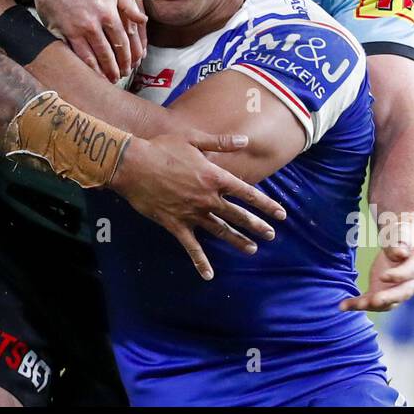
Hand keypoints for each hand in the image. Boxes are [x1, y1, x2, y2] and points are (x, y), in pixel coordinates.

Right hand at [30, 0, 146, 82]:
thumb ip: (129, 4)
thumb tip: (143, 20)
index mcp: (109, 12)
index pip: (123, 42)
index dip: (128, 57)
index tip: (130, 66)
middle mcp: (94, 24)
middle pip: (109, 53)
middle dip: (116, 68)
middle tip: (120, 77)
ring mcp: (76, 30)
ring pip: (92, 58)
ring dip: (101, 71)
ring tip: (106, 79)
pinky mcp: (61, 32)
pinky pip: (75, 54)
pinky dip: (84, 66)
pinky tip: (88, 72)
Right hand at [112, 131, 286, 280]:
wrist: (133, 165)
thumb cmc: (162, 148)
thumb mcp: (193, 138)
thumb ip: (221, 142)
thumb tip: (245, 140)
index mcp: (214, 177)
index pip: (247, 194)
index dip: (266, 204)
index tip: (280, 214)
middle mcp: (207, 198)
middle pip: (238, 215)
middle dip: (257, 225)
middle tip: (270, 235)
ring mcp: (192, 213)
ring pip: (220, 231)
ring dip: (237, 241)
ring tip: (252, 249)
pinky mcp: (175, 224)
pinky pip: (191, 246)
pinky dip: (200, 261)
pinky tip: (209, 275)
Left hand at [339, 224, 413, 311]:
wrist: (401, 243)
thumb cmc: (403, 235)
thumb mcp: (403, 233)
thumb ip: (400, 242)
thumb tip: (401, 252)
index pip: (410, 272)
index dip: (398, 275)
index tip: (383, 276)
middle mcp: (410, 282)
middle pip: (401, 293)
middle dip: (387, 299)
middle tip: (374, 301)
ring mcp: (396, 290)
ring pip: (386, 303)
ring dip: (370, 305)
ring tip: (356, 305)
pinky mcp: (381, 292)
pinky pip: (370, 301)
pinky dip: (356, 304)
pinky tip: (343, 305)